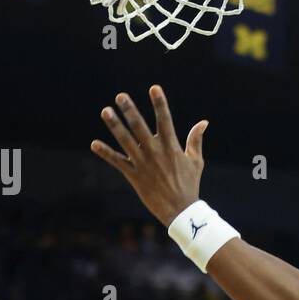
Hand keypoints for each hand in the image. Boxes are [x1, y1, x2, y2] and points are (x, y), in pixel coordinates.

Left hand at [90, 87, 207, 226]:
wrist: (180, 211)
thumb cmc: (189, 184)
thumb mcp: (196, 161)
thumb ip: (196, 140)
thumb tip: (203, 122)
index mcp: (171, 146)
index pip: (165, 120)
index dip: (160, 103)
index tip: (154, 88)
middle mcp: (155, 152)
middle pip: (140, 126)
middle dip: (129, 110)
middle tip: (120, 96)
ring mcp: (143, 163)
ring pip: (126, 140)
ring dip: (114, 125)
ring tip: (105, 111)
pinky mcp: (134, 176)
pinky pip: (117, 162)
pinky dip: (106, 153)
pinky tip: (94, 144)